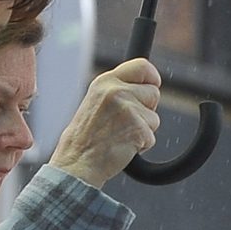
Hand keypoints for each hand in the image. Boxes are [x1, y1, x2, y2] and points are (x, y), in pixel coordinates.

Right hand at [48, 59, 160, 188]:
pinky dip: (141, 145)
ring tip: (119, 135)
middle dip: (146, 109)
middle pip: (153, 93)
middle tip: (125, 122)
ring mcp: (128, 109)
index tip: (153, 84)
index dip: (151, 77)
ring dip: (143, 129)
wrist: (76, 162)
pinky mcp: (138, 128)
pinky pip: (152, 136)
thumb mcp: (95, 102)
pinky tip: (122, 146)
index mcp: (105, 82)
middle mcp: (116, 91)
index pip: (142, 66)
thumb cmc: (84, 138)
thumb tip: (147, 87)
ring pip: (154, 117)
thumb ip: (117, 90)